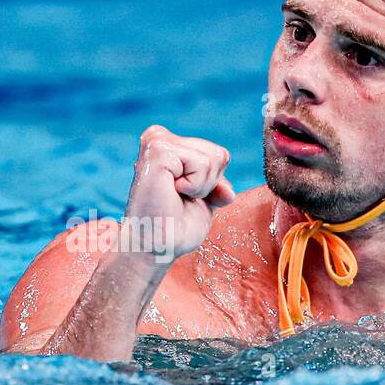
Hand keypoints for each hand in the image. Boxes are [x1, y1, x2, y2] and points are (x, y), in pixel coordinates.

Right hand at [126, 125, 234, 260]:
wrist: (156, 246)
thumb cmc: (174, 227)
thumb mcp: (203, 202)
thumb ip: (217, 187)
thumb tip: (228, 194)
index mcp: (168, 145)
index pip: (217, 154)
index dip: (212, 184)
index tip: (185, 198)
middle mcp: (159, 137)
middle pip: (219, 154)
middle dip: (208, 184)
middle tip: (179, 199)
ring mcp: (157, 141)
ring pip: (213, 158)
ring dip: (200, 187)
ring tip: (173, 195)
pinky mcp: (158, 151)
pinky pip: (202, 164)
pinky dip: (194, 186)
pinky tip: (171, 192)